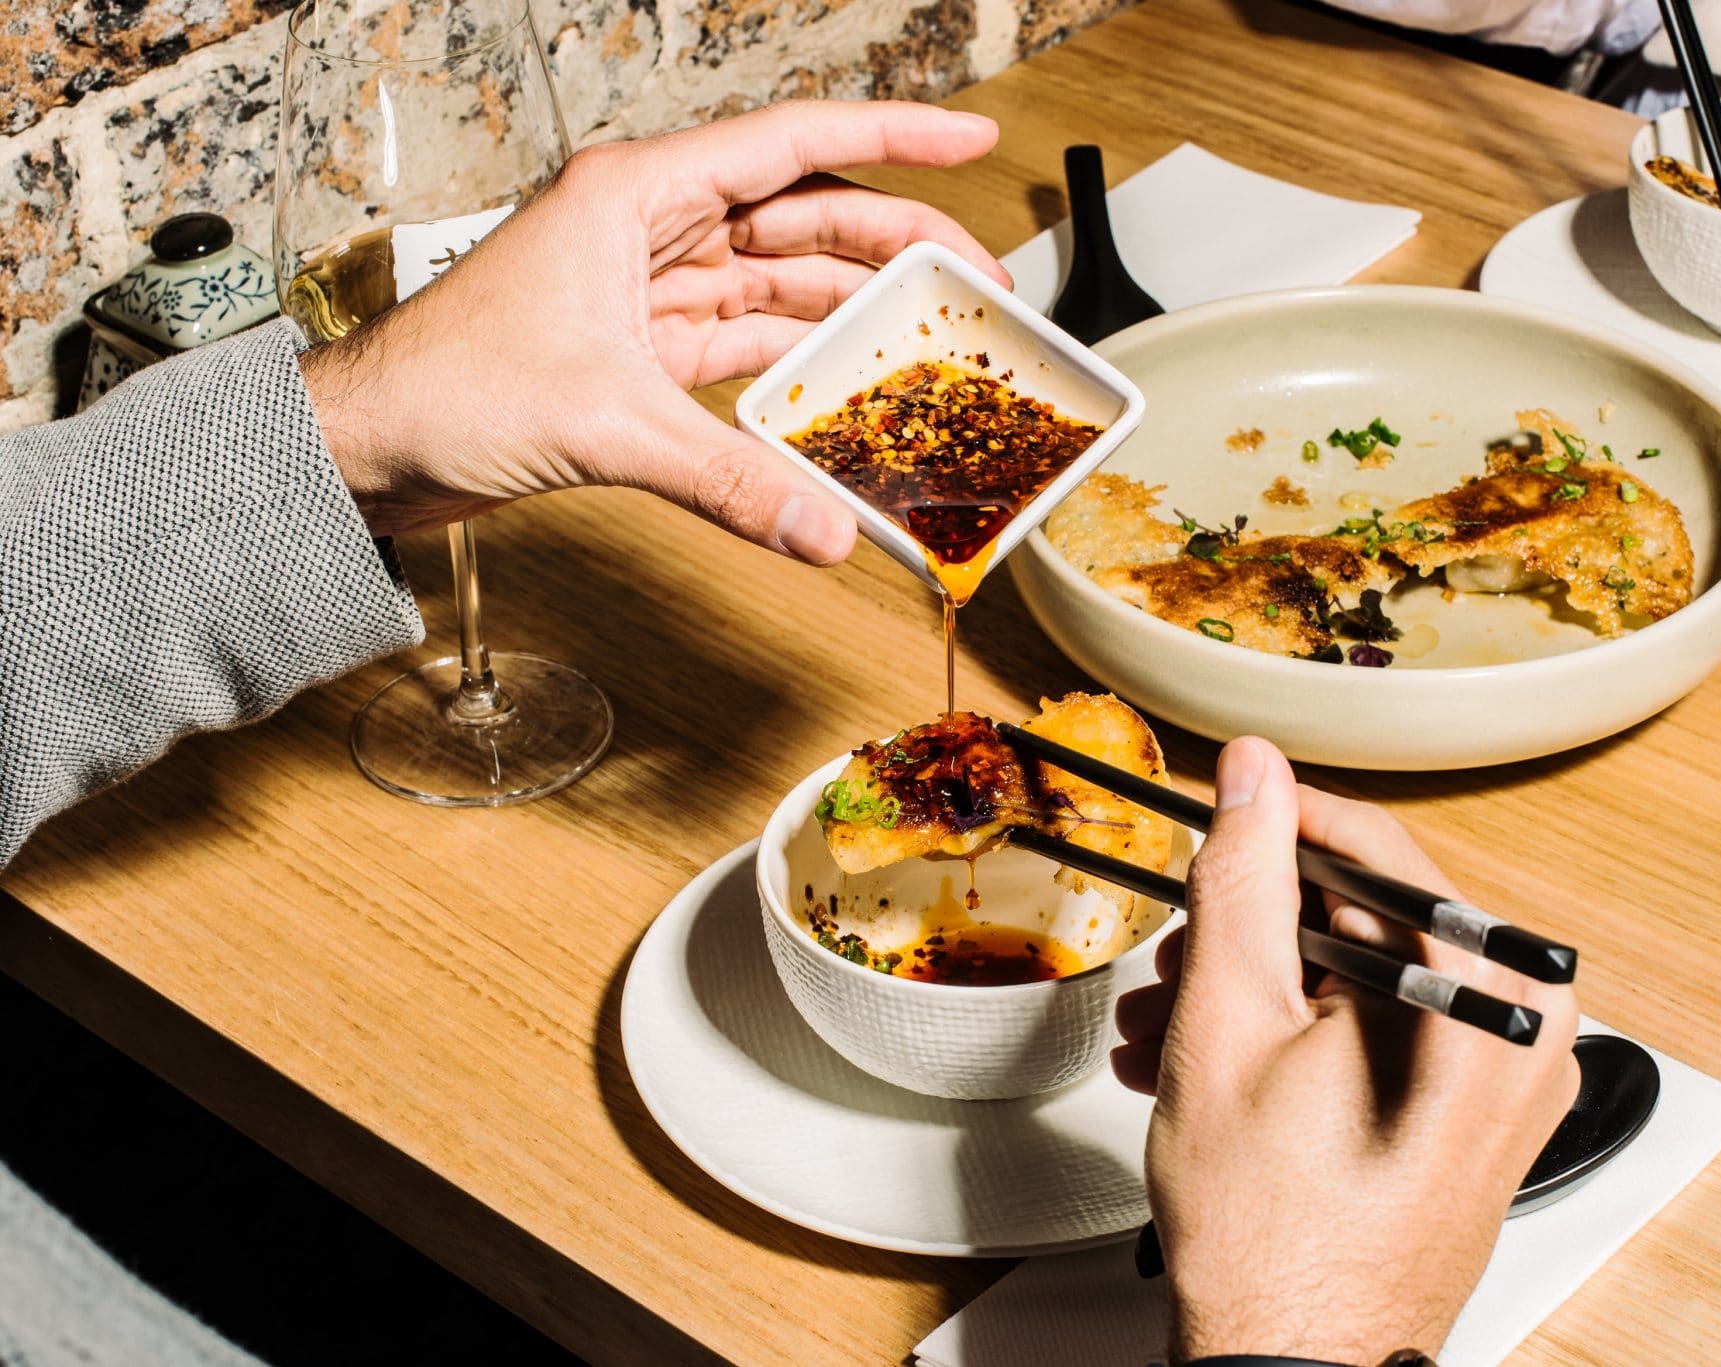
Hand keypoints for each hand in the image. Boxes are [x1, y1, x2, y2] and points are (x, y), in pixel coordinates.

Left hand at [301, 99, 1007, 552]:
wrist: (364, 449)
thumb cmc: (442, 389)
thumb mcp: (603, 425)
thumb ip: (727, 480)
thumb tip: (824, 531)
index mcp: (637, 193)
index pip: (794, 143)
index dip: (895, 134)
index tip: (971, 134)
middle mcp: (649, 229)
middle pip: (803, 216)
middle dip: (894, 244)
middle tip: (974, 278)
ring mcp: (646, 291)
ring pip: (780, 283)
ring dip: (852, 309)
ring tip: (931, 335)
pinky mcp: (640, 354)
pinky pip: (745, 348)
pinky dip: (798, 370)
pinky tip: (850, 389)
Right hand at [1112, 737, 1579, 1363]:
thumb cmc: (1278, 1245)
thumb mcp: (1232, 1025)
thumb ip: (1244, 881)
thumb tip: (1254, 779)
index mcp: (1491, 998)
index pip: (1380, 851)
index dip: (1276, 825)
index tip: (1217, 810)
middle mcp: (1522, 1036)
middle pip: (1364, 920)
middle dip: (1249, 936)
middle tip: (1176, 963)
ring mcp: (1500, 1086)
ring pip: (1357, 980)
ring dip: (1251, 993)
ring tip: (1168, 1033)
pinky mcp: (1467, 1121)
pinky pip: (1375, 1037)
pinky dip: (1289, 1041)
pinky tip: (1207, 1068)